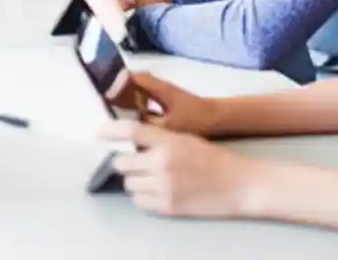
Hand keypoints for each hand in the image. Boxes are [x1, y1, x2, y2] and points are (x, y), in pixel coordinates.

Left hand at [101, 120, 255, 217]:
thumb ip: (159, 140)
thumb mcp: (186, 139)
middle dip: (125, 162)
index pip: (130, 131)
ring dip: (134, 180)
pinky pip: (139, 202)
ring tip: (149, 178)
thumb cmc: (213, 158)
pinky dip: (142, 196)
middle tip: (135, 161)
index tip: (98, 133)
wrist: (239, 185)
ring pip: (128, 184)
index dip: (110, 130)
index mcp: (168, 142)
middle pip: (121, 163)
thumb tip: (132, 142)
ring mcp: (162, 187)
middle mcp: (161, 164)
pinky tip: (155, 191)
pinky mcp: (167, 207)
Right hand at [105, 71, 218, 136]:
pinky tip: (126, 112)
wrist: (215, 117)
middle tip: (99, 95)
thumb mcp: (168, 125)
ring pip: (136, 86)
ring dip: (123, 92)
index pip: (131, 77)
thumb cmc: (193, 120)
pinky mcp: (162, 97)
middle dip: (115, 85)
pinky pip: (141, 94)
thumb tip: (126, 121)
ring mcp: (159, 89)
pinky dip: (132, 99)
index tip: (100, 86)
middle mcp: (157, 84)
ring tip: (107, 102)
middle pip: (130, 79)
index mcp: (157, 87)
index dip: (115, 80)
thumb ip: (146, 122)